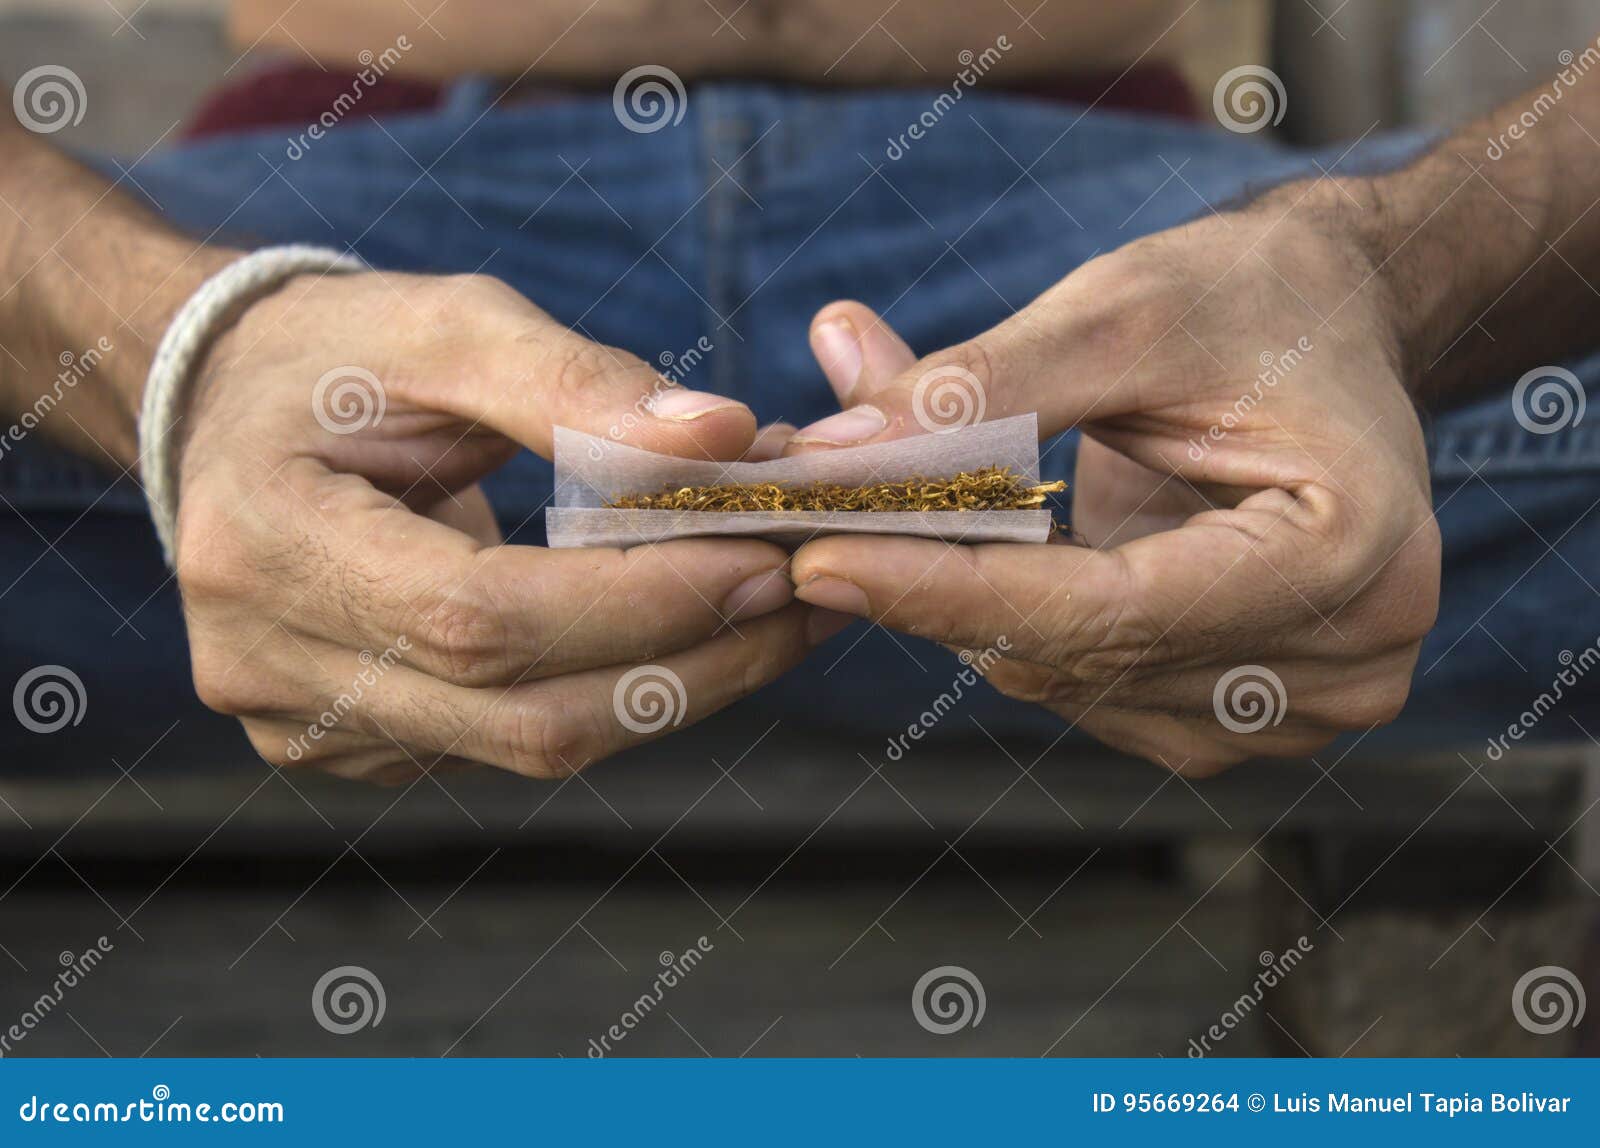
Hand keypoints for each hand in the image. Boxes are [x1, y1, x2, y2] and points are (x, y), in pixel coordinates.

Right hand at [174, 271, 829, 783]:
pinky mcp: (352, 744)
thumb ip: (579, 384)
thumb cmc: (334, 353)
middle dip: (692, 659)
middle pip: (524, 714)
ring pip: (532, 745)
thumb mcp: (445, 327)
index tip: (767, 555)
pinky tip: (683, 631)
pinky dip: (614, 690)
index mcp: (269, 543)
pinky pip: (511, 741)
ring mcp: (305, 724)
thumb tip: (728, 438)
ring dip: (675, 684)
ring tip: (772, 609)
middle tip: (806, 590)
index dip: (642, 601)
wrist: (222, 411)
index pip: (483, 619)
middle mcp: (268, 663)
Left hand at [786, 206, 1440, 774]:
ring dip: (963, 600)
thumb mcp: (1123, 312)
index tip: (820, 556)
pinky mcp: (1240, 710)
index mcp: (1347, 555)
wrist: (1332, 328)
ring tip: (894, 506)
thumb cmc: (1251, 300)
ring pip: (1066, 680)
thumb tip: (836, 456)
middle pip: (1081, 657)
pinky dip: (1010, 616)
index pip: (1111, 611)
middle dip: (933, 589)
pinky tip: (976, 546)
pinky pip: (1084, 681)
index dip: (951, 591)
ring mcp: (1295, 705)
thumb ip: (983, 391)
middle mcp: (1343, 659)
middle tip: (812, 522)